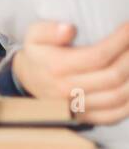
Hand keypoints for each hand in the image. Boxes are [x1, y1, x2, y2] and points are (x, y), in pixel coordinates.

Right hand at [13, 19, 128, 124]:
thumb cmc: (38, 55)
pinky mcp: (87, 119)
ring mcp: (78, 108)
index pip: (97, 56)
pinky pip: (116, 115)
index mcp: (56, 68)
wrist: (28, 82)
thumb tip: (69, 29)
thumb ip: (48, 30)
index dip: (120, 41)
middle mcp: (67, 90)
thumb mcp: (34, 36)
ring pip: (119, 96)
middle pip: (113, 76)